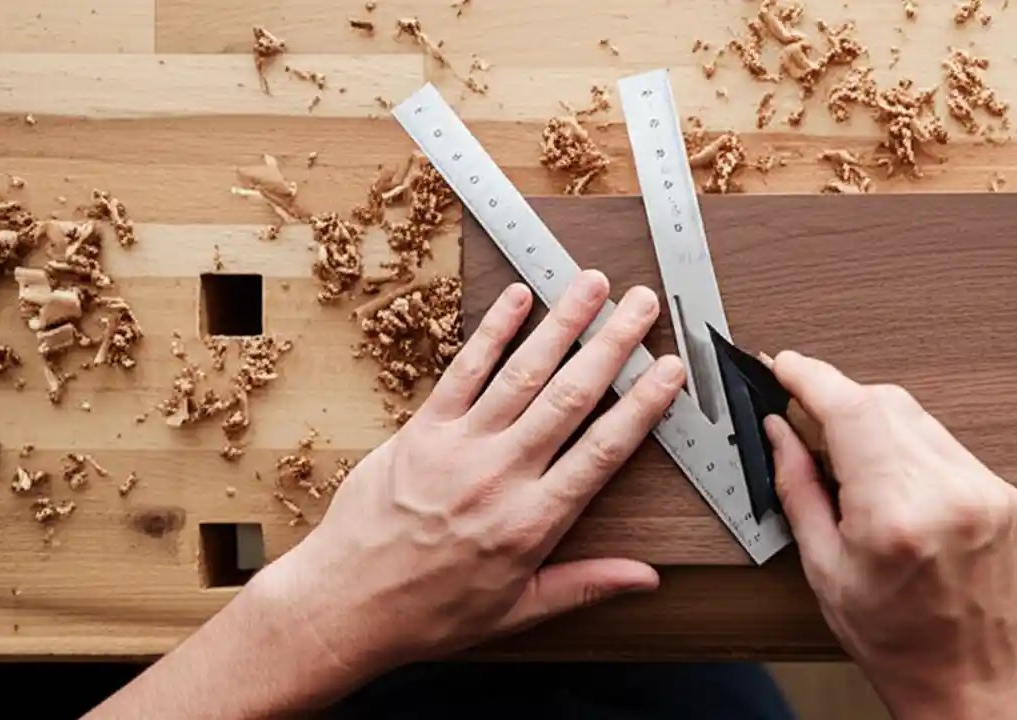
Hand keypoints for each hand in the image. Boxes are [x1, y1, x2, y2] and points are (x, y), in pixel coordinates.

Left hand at [257, 270, 683, 688]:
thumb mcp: (518, 610)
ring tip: (592, 284)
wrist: (346, 605)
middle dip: (612, 346)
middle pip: (570, 398)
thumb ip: (586, 586)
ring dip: (562, 325)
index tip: (669, 371)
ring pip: (522, 374)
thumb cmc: (432, 613)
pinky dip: (492, 332)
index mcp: (532, 522)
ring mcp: (458, 447)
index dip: (642, 406)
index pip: (603, 451)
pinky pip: (463, 372)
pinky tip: (517, 299)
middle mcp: (500, 475)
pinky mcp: (420, 431)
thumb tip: (648, 578)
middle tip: (641, 305)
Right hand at [764, 351, 1016, 719]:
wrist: (973, 684)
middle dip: (838, 398)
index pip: (849, 409)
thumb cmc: (899, 642)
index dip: (809, 376)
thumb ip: (798, 488)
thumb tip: (778, 431)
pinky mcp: (1003, 494)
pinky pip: (944, 441)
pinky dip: (908, 444)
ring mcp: (983, 490)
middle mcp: (948, 493)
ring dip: (873, 420)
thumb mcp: (825, 570)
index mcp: (895, 515)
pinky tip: (890, 478)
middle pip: (883, 401)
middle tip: (803, 414)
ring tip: (850, 463)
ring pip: (915, 415)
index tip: (782, 365)